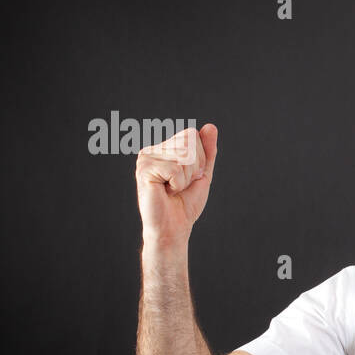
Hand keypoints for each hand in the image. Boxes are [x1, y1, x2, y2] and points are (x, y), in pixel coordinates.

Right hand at [135, 124, 217, 249]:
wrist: (173, 227)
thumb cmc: (185, 203)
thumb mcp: (202, 174)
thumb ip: (208, 151)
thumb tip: (211, 126)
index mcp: (164, 148)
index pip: (192, 135)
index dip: (200, 159)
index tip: (189, 177)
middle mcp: (151, 150)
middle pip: (189, 142)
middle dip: (194, 168)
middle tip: (180, 185)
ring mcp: (145, 158)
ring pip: (183, 155)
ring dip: (186, 177)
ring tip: (172, 189)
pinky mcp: (144, 169)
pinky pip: (175, 169)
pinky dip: (178, 184)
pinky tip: (165, 192)